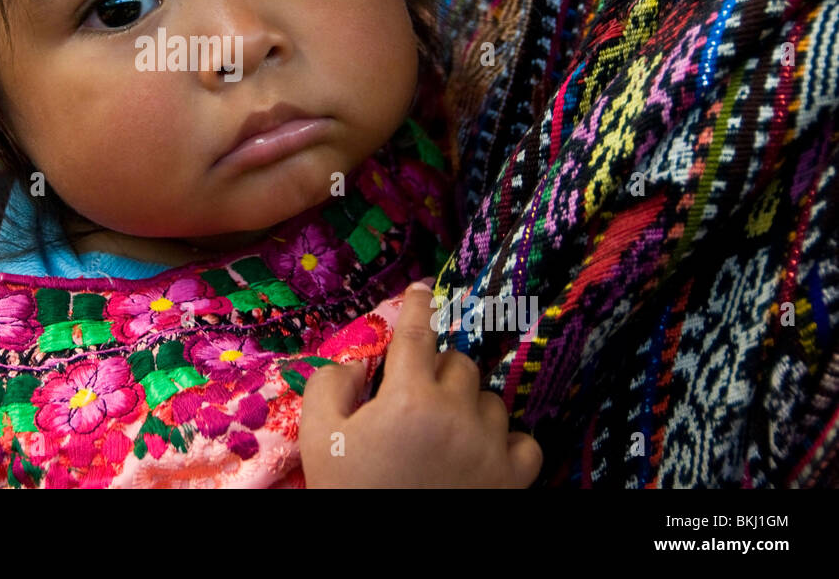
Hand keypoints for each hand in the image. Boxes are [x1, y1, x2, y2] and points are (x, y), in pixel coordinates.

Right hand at [299, 282, 541, 486]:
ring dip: (469, 405)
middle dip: (437, 372)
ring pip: (491, 399)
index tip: (424, 289)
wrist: (386, 558)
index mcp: (409, 399)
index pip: (418, 334)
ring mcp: (491, 448)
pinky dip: (505, 441)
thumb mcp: (317, 437)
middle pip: (459, 364)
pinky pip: (523, 440)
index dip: (420, 305)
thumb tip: (356, 364)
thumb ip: (329, 385)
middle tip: (415, 398)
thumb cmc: (350, 492)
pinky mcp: (513, 480)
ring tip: (444, 431)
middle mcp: (457, 415)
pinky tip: (482, 452)